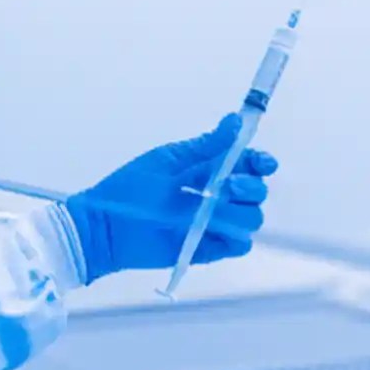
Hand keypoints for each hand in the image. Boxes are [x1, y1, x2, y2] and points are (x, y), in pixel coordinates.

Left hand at [65, 114, 278, 283]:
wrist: (106, 227)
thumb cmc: (130, 189)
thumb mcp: (168, 160)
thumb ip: (205, 145)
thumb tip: (235, 120)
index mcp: (210, 170)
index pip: (249, 164)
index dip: (261, 162)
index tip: (263, 162)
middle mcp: (217, 197)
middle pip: (257, 192)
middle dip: (251, 186)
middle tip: (229, 185)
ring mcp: (215, 224)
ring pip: (252, 219)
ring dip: (242, 212)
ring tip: (213, 209)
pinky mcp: (209, 249)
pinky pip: (239, 245)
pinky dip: (235, 238)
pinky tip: (217, 230)